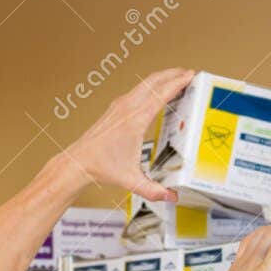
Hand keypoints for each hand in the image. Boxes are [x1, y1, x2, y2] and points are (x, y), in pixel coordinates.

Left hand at [60, 68, 194, 201]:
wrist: (78, 162)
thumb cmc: (100, 166)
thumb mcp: (131, 180)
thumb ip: (153, 190)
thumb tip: (171, 197)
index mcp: (135, 120)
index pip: (161, 93)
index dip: (179, 82)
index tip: (192, 76)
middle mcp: (128, 108)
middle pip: (155, 80)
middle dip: (174, 73)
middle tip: (190, 73)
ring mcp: (120, 105)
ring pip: (146, 82)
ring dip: (163, 77)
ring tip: (177, 79)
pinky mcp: (116, 107)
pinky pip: (138, 89)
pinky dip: (151, 85)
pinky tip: (156, 93)